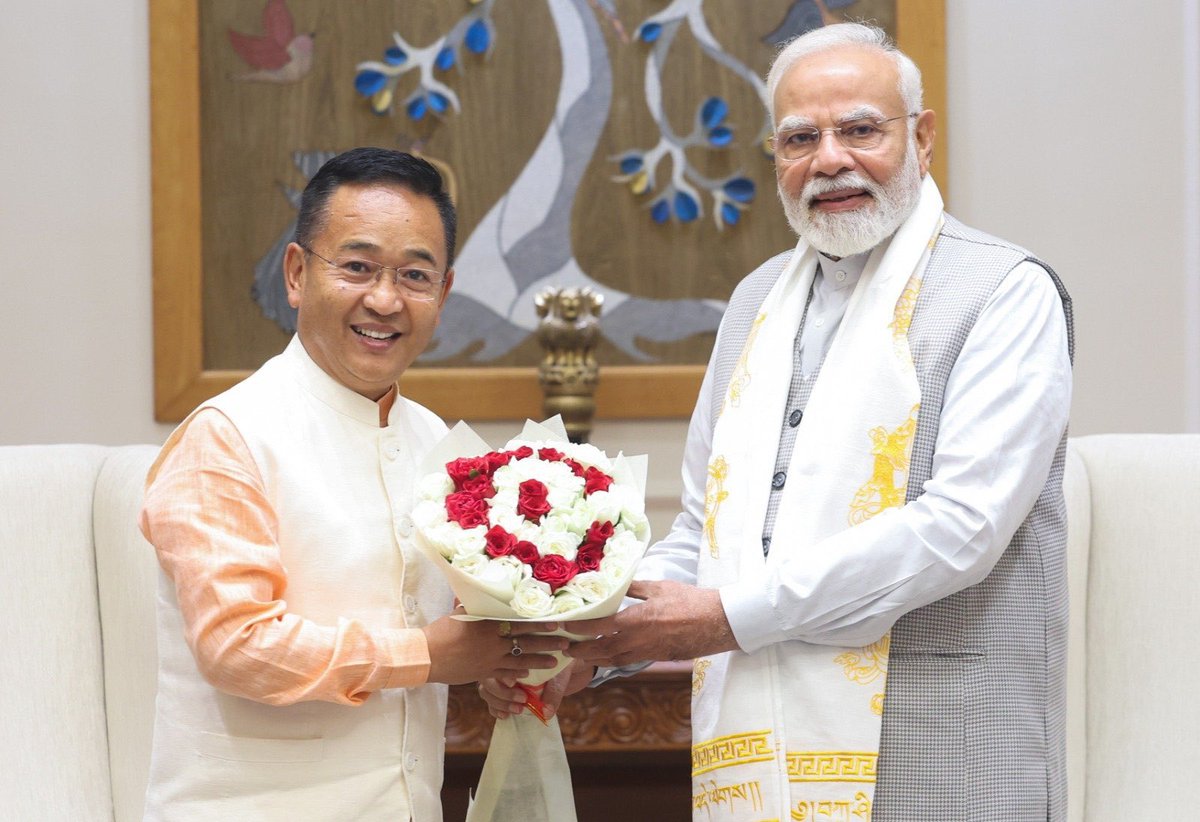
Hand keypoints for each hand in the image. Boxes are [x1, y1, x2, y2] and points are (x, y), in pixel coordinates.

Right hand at [422, 616, 568, 684]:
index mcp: (488, 624)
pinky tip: (530, 672)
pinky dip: (519, 673)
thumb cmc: (441, 630)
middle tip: (565, 643)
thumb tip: (487, 591)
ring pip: (521, 660)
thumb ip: (478, 606)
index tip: (556, 622)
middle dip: (547, 643)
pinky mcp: (484, 673)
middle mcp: (493, 642)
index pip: (519, 622)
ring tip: (555, 661)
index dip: (539, 623)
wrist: (427, 656)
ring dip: (540, 661)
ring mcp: (490, 660)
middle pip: (525, 642)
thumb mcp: (461, 612)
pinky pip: (507, 673)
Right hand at [478, 657, 594, 720]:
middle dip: (502, 692)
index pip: (500, 660)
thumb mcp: (560, 673)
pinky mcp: (504, 693)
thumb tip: (547, 713)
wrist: (569, 668)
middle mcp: (503, 663)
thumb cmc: (562, 665)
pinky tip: (506, 716)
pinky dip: (496, 710)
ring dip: (500, 702)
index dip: (503, 673)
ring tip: (518, 709)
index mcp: (513, 651)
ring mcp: (501, 678)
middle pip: (488, 678)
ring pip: (487, 691)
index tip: (513, 682)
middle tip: (522, 699)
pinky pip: (492, 702)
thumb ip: (553, 691)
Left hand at [564, 580, 738, 666]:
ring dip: (595, 658)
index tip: (565, 626)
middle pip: (602, 648)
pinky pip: (629, 661)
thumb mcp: (659, 587)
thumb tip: (615, 583)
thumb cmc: (690, 600)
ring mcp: (647, 651)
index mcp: (637, 619)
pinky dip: (614, 660)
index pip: (600, 626)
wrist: (717, 622)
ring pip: (614, 659)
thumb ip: (634, 588)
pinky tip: (608, 657)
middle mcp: (638, 639)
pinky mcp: (656, 657)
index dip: (579, 628)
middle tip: (566, 648)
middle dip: (582, 650)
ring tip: (581, 655)